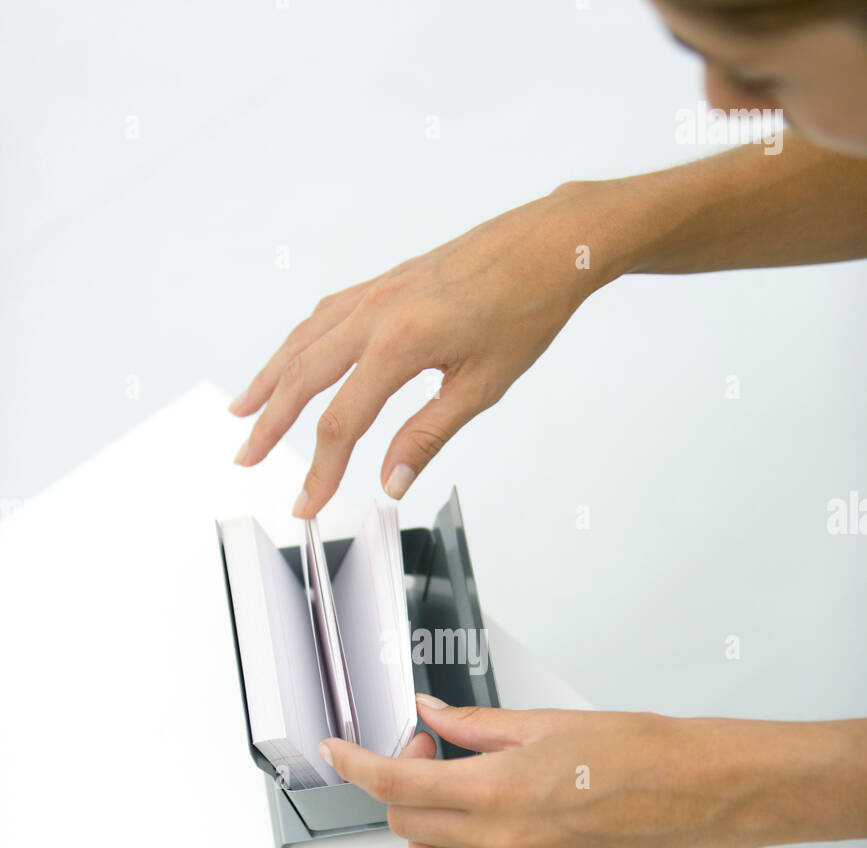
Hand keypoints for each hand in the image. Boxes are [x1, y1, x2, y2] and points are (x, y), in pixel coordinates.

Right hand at [229, 181, 630, 514]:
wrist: (549, 245)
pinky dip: (299, 342)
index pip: (341, 422)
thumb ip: (427, 436)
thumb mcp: (480, 387)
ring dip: (270, 378)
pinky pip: (325, 315)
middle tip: (246, 458)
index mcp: (399, 344)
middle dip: (270, 423)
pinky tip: (291, 358)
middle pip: (304, 377)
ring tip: (244, 410)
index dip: (319, 470)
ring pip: (304, 341)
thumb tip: (392, 481)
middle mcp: (376, 313)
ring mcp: (376, 293)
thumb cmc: (526, 308)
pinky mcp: (385, 283)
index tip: (307, 502)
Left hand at [320, 701, 736, 847]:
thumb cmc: (635, 755)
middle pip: (405, 827)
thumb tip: (433, 718)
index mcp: (496, 791)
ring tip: (448, 800)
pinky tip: (469, 843)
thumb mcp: (542, 723)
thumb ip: (473, 726)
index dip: (354, 766)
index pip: (395, 785)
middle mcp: (500, 842)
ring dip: (420, 834)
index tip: (338, 752)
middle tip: (429, 755)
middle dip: (400, 786)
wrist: (690, 793)